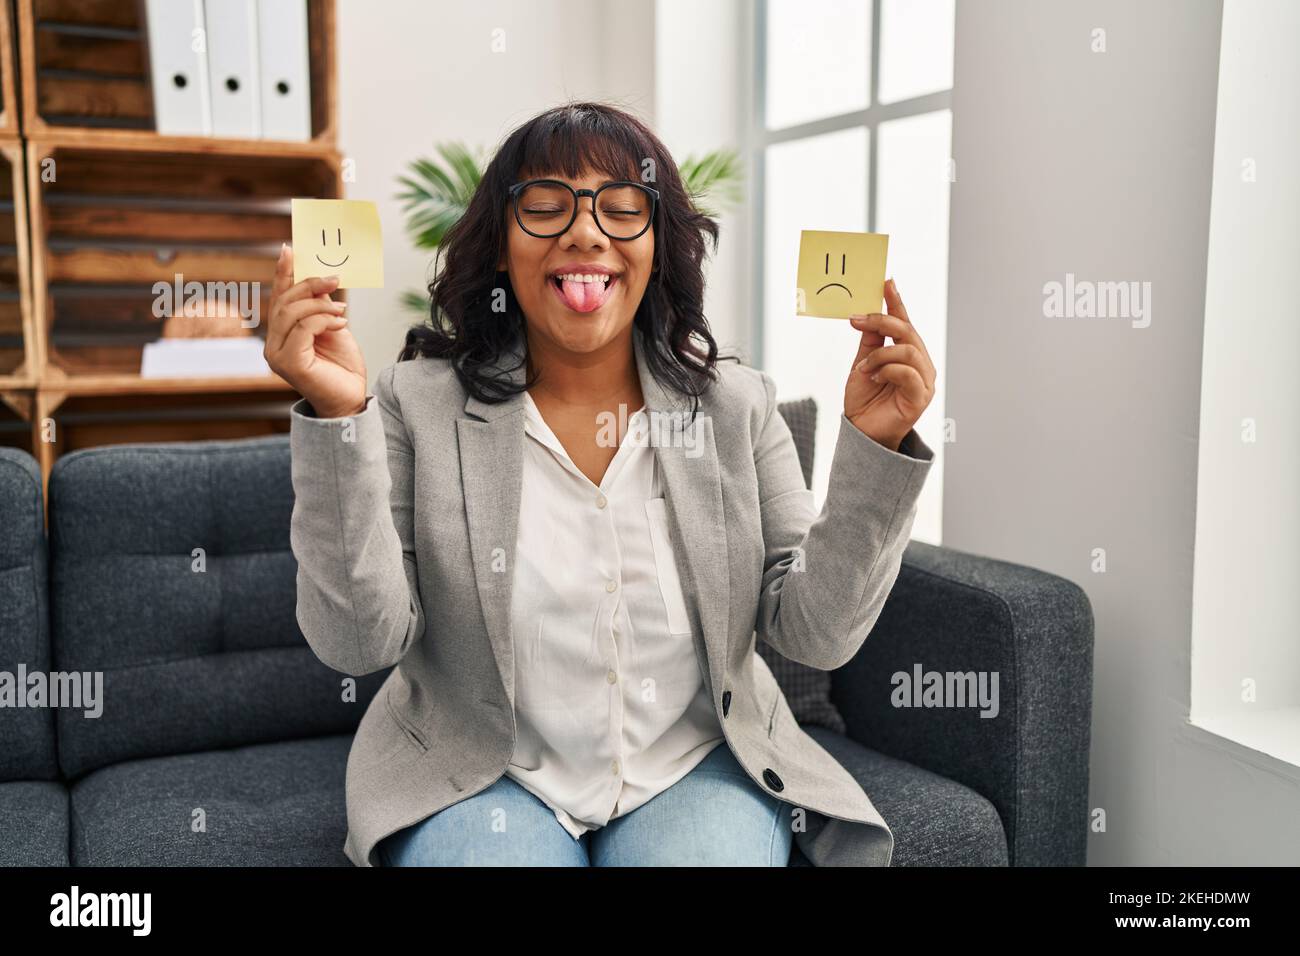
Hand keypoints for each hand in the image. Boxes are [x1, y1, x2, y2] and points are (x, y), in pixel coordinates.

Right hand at [265, 244, 367, 418]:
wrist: (351, 399)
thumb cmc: (342, 368)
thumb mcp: (333, 327)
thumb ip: (321, 307)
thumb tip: (317, 280)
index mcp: (280, 335)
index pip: (279, 298)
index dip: (283, 273)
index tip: (289, 249)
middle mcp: (272, 345)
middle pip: (284, 302)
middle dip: (308, 285)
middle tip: (333, 278)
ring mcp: (277, 355)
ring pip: (292, 313)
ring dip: (320, 304)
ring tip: (342, 309)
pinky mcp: (290, 364)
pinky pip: (304, 329)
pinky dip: (323, 320)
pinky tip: (341, 323)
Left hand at [843, 279, 935, 450]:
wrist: (862, 432)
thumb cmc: (865, 399)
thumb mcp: (863, 363)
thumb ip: (869, 341)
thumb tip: (866, 313)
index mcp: (908, 354)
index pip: (904, 322)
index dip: (896, 302)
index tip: (886, 281)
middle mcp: (920, 364)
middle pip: (907, 332)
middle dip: (881, 321)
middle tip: (856, 320)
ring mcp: (924, 381)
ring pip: (908, 350)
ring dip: (880, 355)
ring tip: (863, 368)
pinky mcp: (921, 398)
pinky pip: (908, 373)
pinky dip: (887, 371)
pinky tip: (873, 377)